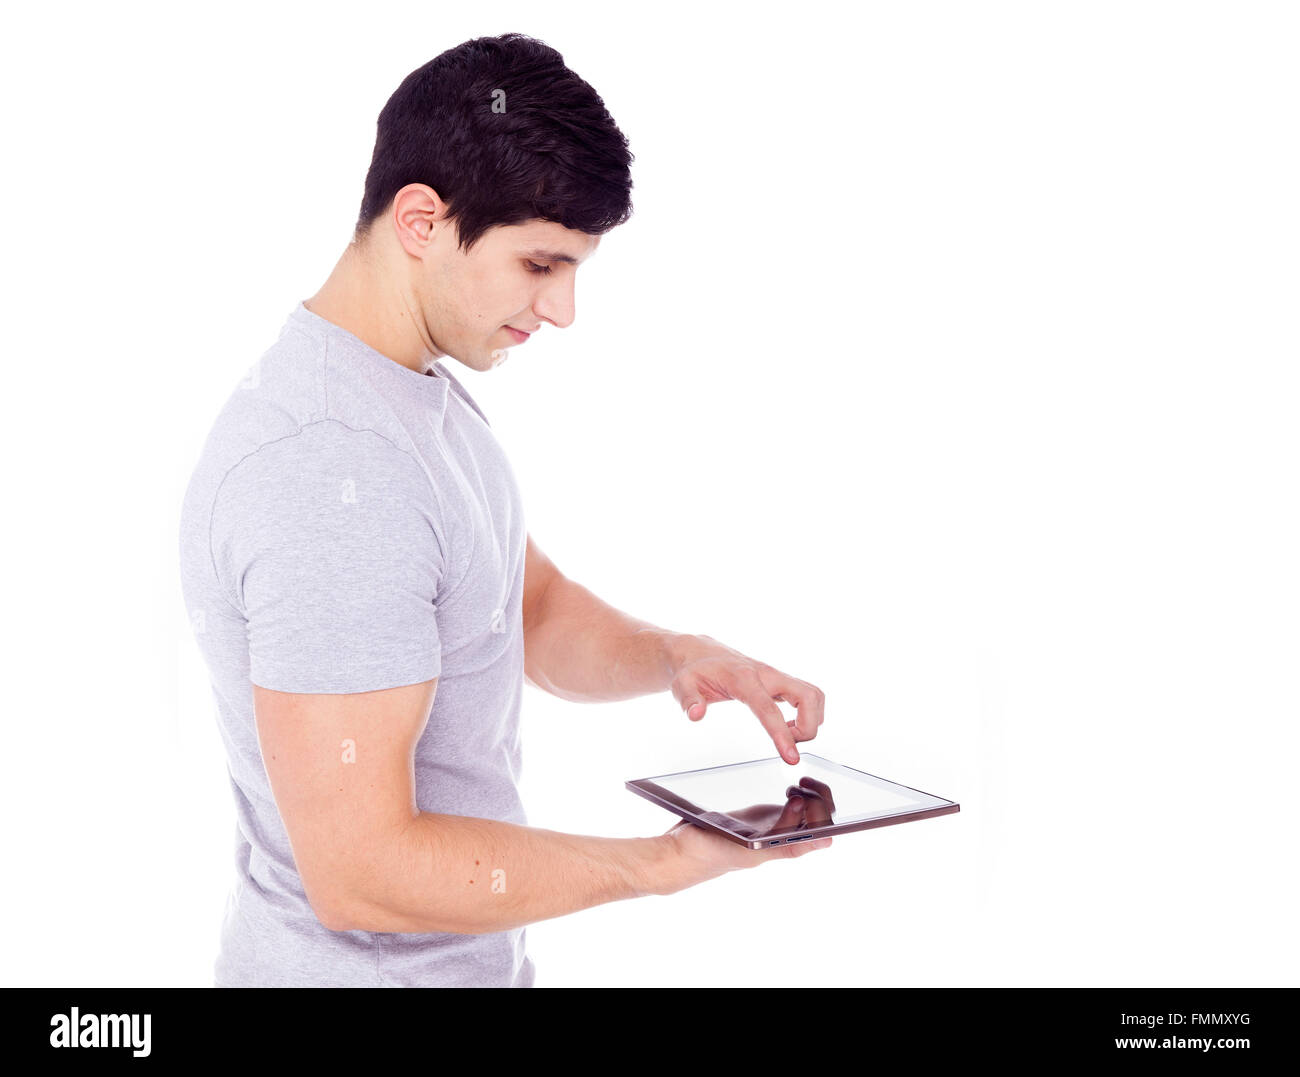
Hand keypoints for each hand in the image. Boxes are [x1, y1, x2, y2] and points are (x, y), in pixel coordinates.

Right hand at [654, 788, 833, 894]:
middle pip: (819, 819)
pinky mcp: (765, 821)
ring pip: (809, 813)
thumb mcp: (750, 851)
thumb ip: (786, 847)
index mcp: (784, 849)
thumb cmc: (712, 855)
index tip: (798, 795)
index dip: (819, 810)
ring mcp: (776, 829)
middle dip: (819, 797)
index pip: (820, 830)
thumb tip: (827, 840)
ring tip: (798, 783)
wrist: (683, 851)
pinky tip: (790, 789)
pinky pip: (793, 809)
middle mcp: (784, 841)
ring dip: (811, 795)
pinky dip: (798, 795)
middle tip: (802, 781)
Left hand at [668, 634, 825, 763]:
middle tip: (789, 744)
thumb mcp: (682, 685)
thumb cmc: (694, 670)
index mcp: (744, 679)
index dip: (782, 734)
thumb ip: (688, 700)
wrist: (701, 653)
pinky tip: (787, 726)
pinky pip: (807, 695)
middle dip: (808, 727)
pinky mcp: (780, 682)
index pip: (769, 708)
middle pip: (808, 696)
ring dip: (810, 720)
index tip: (791, 757)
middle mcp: (766, 675)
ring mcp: (776, 677)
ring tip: (788, 735)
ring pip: (814, 694)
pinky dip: (807, 714)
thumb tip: (697, 714)